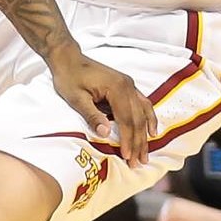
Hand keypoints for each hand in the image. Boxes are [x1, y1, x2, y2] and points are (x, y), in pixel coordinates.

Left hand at [50, 47, 155, 166]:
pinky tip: (152, 132)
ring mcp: (129, 85)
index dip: (127, 140)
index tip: (127, 157)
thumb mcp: (76, 98)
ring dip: (145, 135)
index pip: (126, 120)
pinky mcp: (127, 86)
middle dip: (138, 143)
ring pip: (142, 113)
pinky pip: (143, 104)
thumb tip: (106, 133)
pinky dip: (148, 119)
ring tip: (145, 154)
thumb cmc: (69, 77)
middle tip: (138, 163)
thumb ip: (92, 115)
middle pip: (137, 119)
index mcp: (116, 88)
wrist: (68, 58)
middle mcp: (127, 86)